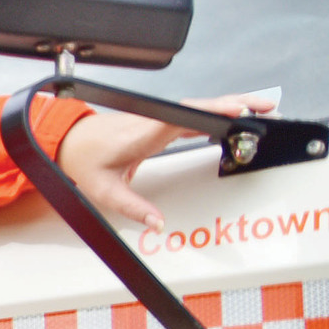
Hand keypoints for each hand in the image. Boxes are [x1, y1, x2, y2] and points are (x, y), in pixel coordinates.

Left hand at [55, 93, 274, 229]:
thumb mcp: (104, 191)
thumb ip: (133, 208)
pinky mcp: (157, 122)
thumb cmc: (82, 161)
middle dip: (229, 105)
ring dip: (226, 106)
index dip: (208, 112)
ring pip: (196, 108)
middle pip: (195, 109)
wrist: (66, 141)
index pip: (179, 119)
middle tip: (262, 107)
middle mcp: (150, 122)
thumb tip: (157, 222)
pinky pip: (189, 115)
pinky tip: (232, 117)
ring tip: (258, 108)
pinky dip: (213, 114)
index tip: (234, 110)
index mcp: (140, 134)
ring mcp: (155, 119)